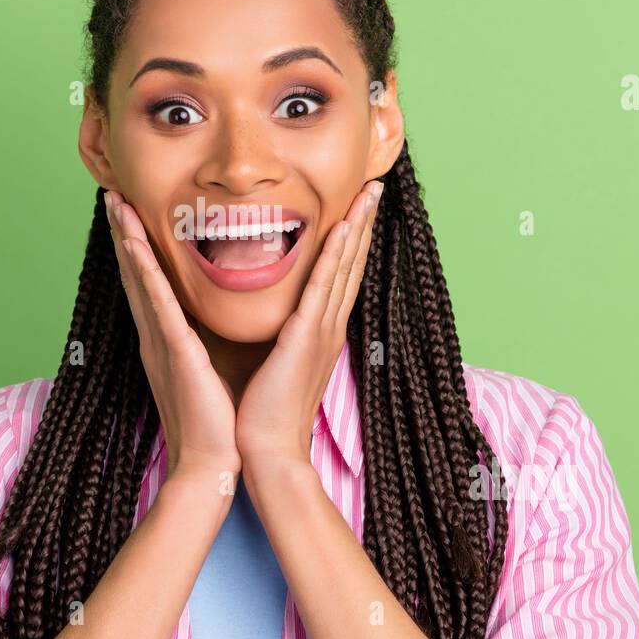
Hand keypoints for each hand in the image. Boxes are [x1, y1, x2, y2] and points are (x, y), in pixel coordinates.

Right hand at [104, 189, 241, 482]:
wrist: (212, 464)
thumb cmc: (218, 421)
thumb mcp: (211, 368)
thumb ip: (206, 339)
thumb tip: (216, 316)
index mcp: (167, 339)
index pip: (148, 282)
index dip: (136, 245)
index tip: (130, 210)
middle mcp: (156, 335)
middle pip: (135, 273)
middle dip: (122, 232)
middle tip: (112, 193)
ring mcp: (160, 342)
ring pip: (139, 279)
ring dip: (126, 240)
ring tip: (115, 204)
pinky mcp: (174, 352)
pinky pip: (157, 303)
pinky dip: (144, 271)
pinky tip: (135, 245)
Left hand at [235, 179, 383, 471]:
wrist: (266, 452)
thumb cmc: (263, 413)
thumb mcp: (274, 363)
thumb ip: (280, 335)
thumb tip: (274, 317)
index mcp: (319, 332)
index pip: (340, 275)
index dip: (352, 240)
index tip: (358, 207)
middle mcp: (327, 327)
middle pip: (352, 264)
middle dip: (364, 223)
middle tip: (375, 185)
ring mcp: (321, 331)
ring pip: (344, 267)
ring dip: (357, 227)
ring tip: (370, 192)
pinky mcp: (305, 339)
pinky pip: (323, 288)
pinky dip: (336, 256)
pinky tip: (344, 228)